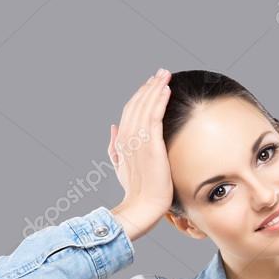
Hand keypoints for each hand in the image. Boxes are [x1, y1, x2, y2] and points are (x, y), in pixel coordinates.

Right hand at [108, 68, 173, 240]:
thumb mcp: (120, 167)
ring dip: (156, 87)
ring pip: (146, 106)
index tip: (151, 84)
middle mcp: (127, 137)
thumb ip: (114, 147)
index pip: (130, 110)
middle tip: (161, 72)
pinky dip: (159, 100)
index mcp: (121, 140)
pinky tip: (166, 89)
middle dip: (149, 86)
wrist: (142, 206)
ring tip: (165, 74)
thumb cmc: (136, 191)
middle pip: (137, 103)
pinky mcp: (150, 144)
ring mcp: (138, 140)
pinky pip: (154, 116)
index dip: (140, 95)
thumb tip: (112, 128)